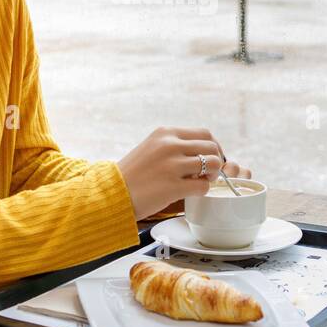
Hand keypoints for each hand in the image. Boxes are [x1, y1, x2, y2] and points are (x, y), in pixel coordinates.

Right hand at [116, 127, 250, 218]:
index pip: (204, 133)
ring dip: (212, 175)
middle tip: (207, 173)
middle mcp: (170, 145)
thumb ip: (173, 145)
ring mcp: (172, 165)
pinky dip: (202, 191)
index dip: (213, 147)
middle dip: (215, 161)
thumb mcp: (151, 148)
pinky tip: (191, 193)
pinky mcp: (172, 186)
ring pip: (212, 164)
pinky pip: (203, 186)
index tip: (210, 158)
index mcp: (165, 133)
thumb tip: (202, 150)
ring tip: (201, 181)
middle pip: (212, 147)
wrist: (111, 193)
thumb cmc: (132, 175)